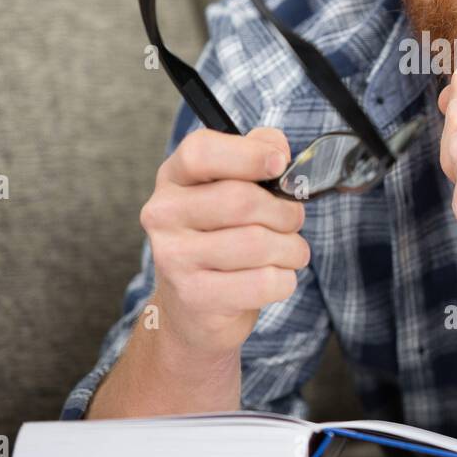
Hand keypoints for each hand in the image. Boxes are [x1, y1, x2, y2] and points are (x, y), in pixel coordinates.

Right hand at [138, 126, 309, 358]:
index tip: (280, 164)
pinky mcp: (195, 296)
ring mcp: (174, 258)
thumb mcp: (231, 186)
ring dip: (291, 248)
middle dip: (285, 211)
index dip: (248, 154)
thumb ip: (255, 153)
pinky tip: (274, 276)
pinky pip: (263, 282)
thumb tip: (277, 149)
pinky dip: (284, 279)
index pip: (200, 152)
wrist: (193, 307)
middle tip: (292, 219)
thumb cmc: (220, 236)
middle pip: (242, 200)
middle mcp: (164, 214)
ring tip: (288, 251)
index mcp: (174, 177)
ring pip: (258, 243)